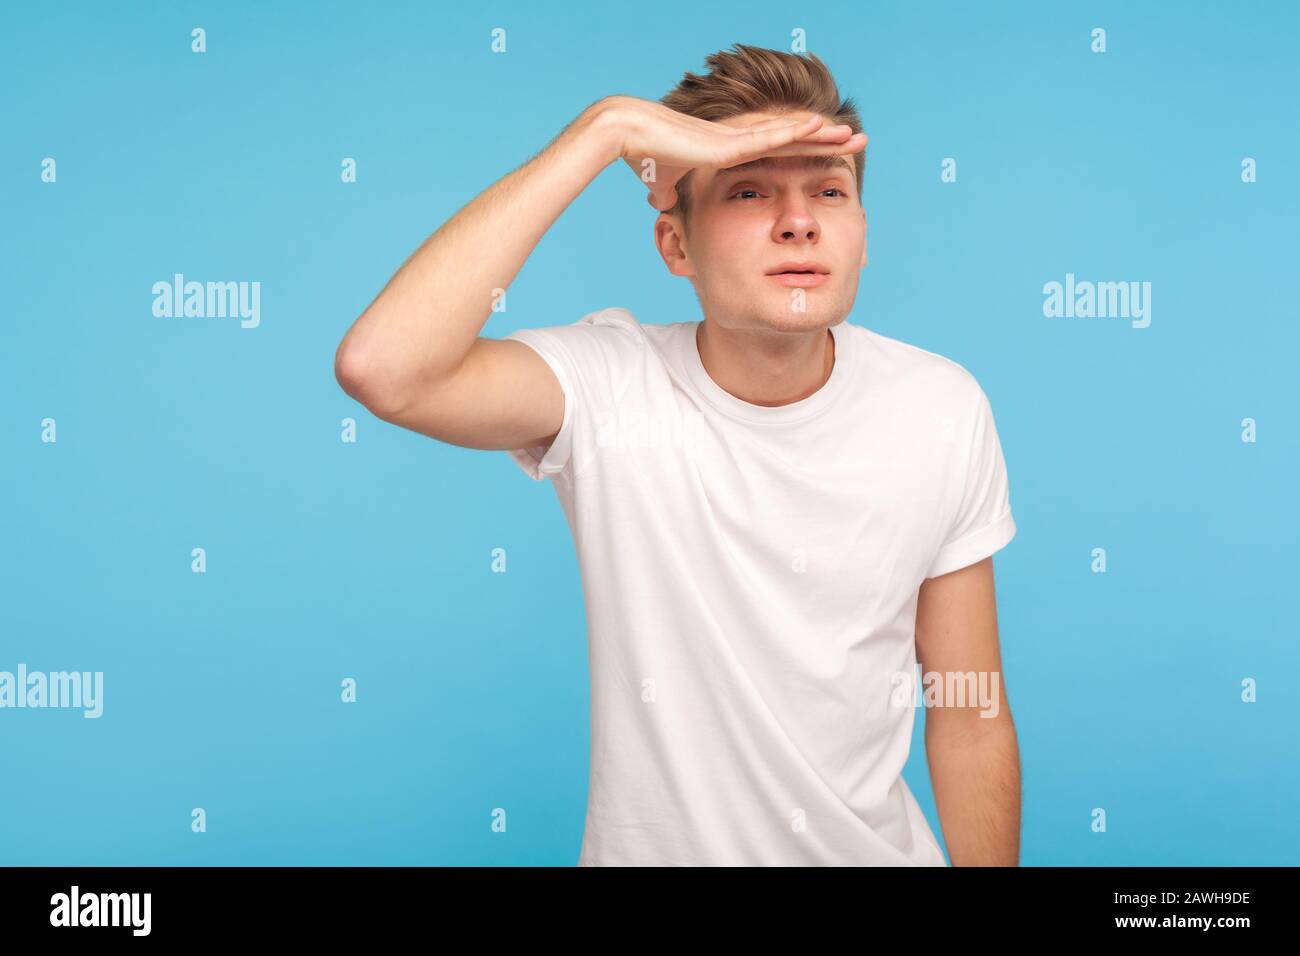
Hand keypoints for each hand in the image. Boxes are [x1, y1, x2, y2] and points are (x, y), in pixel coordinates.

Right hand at [597, 95, 866, 211]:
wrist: (629, 136)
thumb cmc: (643, 156)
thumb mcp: (664, 185)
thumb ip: (671, 194)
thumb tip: (664, 207)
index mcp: (731, 150)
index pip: (778, 152)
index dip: (806, 151)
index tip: (830, 153)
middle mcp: (741, 140)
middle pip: (795, 141)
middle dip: (827, 142)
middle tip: (858, 139)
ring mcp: (738, 138)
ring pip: (791, 136)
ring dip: (823, 135)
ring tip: (853, 134)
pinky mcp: (731, 143)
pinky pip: (771, 138)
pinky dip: (796, 133)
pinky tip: (821, 128)